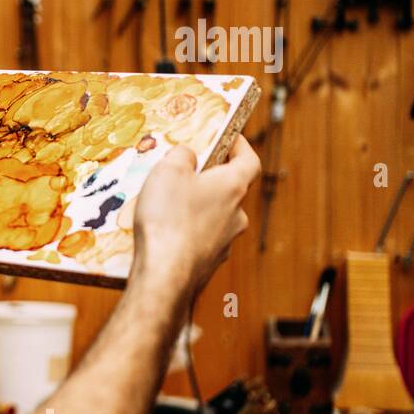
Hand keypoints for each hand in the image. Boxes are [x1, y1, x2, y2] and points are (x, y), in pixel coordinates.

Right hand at [131, 135, 260, 296]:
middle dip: (210, 180)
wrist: (165, 276)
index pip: (249, 160)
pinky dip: (187, 233)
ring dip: (197, 209)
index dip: (240, 146)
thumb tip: (187, 154)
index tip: (229, 137)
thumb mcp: (168, 171)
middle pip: (229, 190)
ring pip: (214, 217)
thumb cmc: (168, 219)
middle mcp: (236, 214)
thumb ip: (181, 155)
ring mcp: (225, 242)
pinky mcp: (209, 263)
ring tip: (165, 208)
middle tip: (185, 174)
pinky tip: (164, 235)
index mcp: (232, 187)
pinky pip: (200, 240)